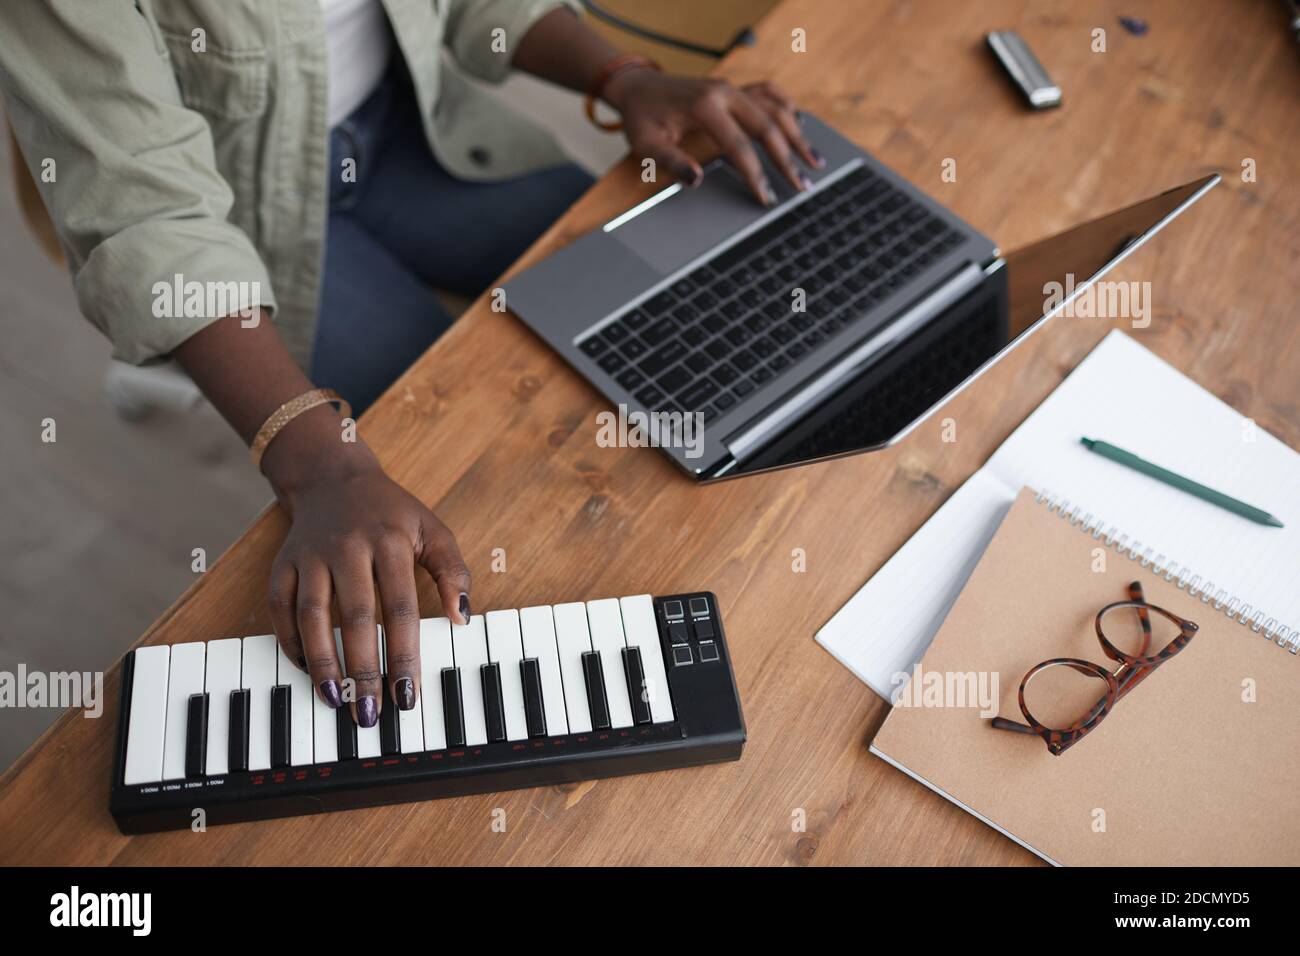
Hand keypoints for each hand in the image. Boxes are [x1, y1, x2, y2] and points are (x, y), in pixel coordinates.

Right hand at [262, 417, 470, 727]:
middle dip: (363, 670)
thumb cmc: (390, 513)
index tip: (408, 695)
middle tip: (368, 713)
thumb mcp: (432, 530)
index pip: (401, 608)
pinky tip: (305, 670)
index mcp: (390, 542)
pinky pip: (281, 609)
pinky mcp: (282, 564)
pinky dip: (290, 642)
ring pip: (313, 616)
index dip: (405, 654)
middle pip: (356, 617)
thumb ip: (452, 571)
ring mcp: (311, 556)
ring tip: (333, 699)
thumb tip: (462, 618)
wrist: (334, 477)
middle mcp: (348, 548)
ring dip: (322, 662)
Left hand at [604, 72, 824, 204]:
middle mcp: (724, 93)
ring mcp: (732, 88)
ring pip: (775, 109)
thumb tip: (698, 180)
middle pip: (767, 127)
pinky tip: (801, 124)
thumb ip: (671, 161)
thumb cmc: (642, 118)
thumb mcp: (646, 144)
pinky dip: (787, 108)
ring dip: (797, 136)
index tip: (767, 197)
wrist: (638, 87)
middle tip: (802, 186)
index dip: (756, 174)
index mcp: (705, 106)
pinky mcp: (734, 89)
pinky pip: (769, 94)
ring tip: (815, 161)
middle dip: (787, 160)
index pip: (740, 146)